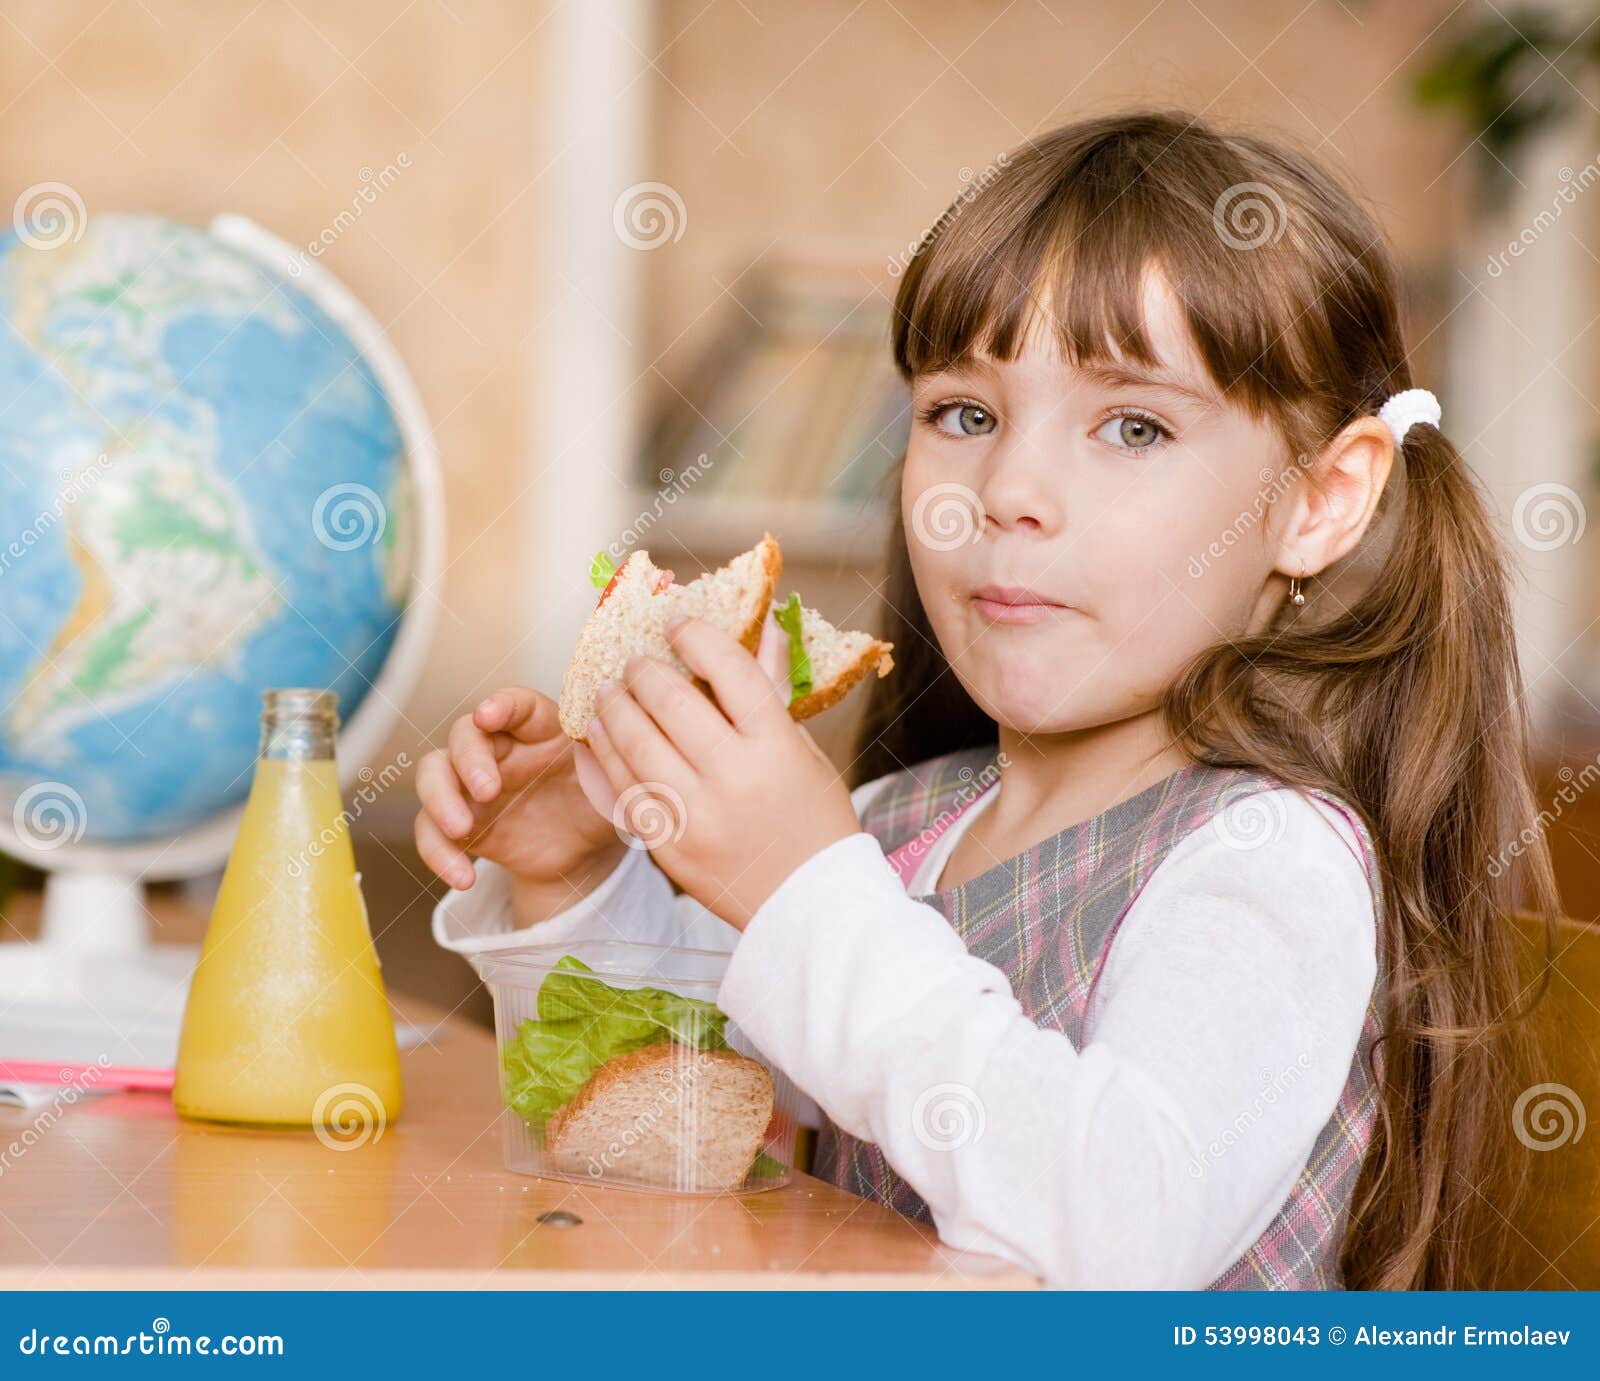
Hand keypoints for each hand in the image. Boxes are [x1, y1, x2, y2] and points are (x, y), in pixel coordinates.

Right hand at [414, 688, 626, 912]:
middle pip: (466, 735)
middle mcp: (501, 748)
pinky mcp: (460, 821)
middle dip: (469, 759)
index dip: (501, 704)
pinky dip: (438, 852)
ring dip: (439, 798)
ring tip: (461, 829)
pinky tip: (462, 878)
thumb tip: (619, 743)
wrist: (583, 851)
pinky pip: (430, 830)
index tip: (489, 714)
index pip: (518, 705)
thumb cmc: (599, 802)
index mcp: (542, 728)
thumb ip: (612, 766)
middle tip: (487, 790)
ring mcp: (472, 782)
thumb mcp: (613, 786)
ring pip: (433, 773)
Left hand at [582, 615, 860, 928]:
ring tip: (609, 693)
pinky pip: (621, 791)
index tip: (677, 624)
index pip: (728, 669)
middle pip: (670, 703)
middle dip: (644, 672)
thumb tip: (762, 624)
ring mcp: (696, 817)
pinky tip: (598, 737)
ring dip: (614, 709)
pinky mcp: (668, 847)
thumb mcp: (803, 750)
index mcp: (775, 747)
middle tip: (634, 661)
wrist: (809, 905)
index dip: (696, 636)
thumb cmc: (814, 820)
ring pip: (634, 744)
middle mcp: (733, 779)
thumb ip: (772, 689)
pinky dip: (603, 757)